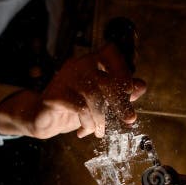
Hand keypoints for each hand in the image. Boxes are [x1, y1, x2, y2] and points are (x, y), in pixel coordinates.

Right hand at [0, 42, 145, 138]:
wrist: (43, 119)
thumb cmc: (75, 107)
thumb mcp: (101, 101)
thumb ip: (120, 93)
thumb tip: (141, 85)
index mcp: (90, 62)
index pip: (110, 52)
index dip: (122, 69)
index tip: (130, 90)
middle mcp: (77, 65)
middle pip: (105, 80)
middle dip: (120, 103)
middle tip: (130, 119)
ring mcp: (64, 79)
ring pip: (93, 96)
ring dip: (102, 118)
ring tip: (101, 131)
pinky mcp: (54, 95)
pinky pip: (80, 108)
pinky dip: (87, 123)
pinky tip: (85, 131)